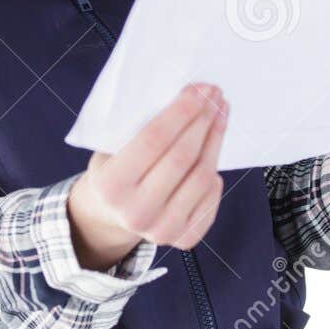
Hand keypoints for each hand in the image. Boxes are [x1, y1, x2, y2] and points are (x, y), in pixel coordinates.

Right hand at [67, 82, 228, 269]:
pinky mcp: (184, 239)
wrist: (111, 215)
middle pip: (182, 157)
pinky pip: (210, 197)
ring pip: (202, 176)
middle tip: (216, 96)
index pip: (154, 140)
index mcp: (111, 187)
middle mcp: (136, 213)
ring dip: (215, 140)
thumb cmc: (114, 170)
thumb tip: (182, 97)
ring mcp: (162, 230)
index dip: (181, 112)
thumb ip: (136, 129)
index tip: (200, 89)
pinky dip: (214, 171)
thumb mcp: (110, 149)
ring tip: (220, 116)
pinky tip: (211, 152)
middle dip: (203, 121)